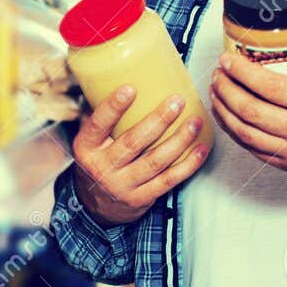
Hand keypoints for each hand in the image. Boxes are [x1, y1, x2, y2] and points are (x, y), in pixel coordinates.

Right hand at [69, 85, 210, 225]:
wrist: (97, 207)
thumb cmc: (99, 161)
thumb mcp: (90, 142)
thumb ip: (100, 116)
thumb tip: (117, 79)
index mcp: (86, 148)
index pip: (97, 125)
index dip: (113, 108)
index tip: (131, 88)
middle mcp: (103, 168)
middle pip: (132, 143)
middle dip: (158, 120)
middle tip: (177, 101)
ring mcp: (123, 185)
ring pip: (155, 162)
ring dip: (178, 140)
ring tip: (195, 121)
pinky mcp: (141, 199)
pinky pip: (168, 181)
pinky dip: (187, 165)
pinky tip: (200, 149)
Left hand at [208, 0, 286, 179]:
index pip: (271, 87)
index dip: (243, 73)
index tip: (227, 60)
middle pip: (252, 111)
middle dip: (227, 90)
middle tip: (217, 73)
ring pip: (246, 132)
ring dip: (224, 111)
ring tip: (215, 90)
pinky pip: (251, 148)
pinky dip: (234, 131)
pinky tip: (226, 114)